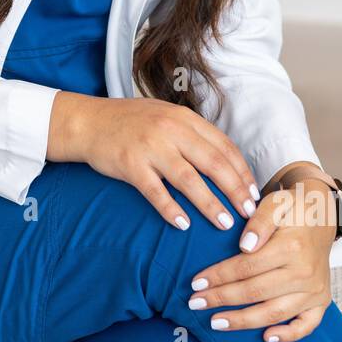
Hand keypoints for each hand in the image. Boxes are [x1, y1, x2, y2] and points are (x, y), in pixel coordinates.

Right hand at [47, 91, 260, 229]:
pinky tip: (183, 225)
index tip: (253, 194)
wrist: (88, 121)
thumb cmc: (130, 122)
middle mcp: (171, 130)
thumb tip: (224, 162)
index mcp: (184, 118)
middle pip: (213, 163)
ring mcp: (150, 147)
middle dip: (235, 190)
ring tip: (224, 223)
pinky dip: (170, 209)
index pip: (224, 146)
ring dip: (210, 204)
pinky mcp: (130, 164)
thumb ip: (192, 134)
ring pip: (189, 180)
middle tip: (248, 213)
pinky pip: (155, 192)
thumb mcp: (166, 117)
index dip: (242, 172)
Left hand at [185, 178, 337, 341]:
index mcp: (292, 247)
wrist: (321, 217)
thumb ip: (259, 221)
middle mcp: (305, 272)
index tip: (195, 283)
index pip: (246, 267)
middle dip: (221, 299)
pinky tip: (265, 337)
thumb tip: (244, 246)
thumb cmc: (292, 209)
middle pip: (255, 292)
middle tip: (195, 304)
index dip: (218, 276)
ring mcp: (315, 290)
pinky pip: (307, 325)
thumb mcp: (275, 203)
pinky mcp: (321, 301)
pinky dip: (288, 335)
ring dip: (242, 321)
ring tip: (216, 322)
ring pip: (274, 313)